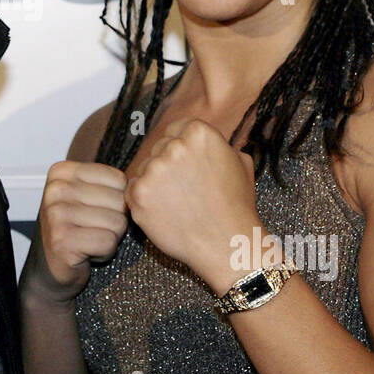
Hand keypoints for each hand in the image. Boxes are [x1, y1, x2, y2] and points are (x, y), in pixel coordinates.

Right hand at [25, 160, 128, 303]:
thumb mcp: (86, 196)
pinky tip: (88, 253)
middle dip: (114, 221)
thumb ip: (107, 185)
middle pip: (119, 201)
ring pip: (117, 222)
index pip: (118, 179)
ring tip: (90, 240)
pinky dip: (105, 252)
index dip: (116, 201)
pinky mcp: (62, 240)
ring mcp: (57, 214)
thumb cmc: (76, 229)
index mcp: (62, 172)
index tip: (94, 212)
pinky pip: (108, 242)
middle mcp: (56, 189)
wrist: (51, 268)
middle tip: (92, 230)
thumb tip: (142, 183)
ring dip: (110, 238)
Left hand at [124, 118, 261, 293]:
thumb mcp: (241, 164)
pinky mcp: (139, 193)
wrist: (227, 243)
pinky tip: (163, 212)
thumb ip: (220, 145)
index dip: (180, 149)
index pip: (175, 129)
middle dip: (167, 166)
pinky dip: (142, 200)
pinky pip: (132, 189)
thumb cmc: (236, 206)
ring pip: (145, 168)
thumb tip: (211, 142)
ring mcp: (154, 169)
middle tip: (184, 190)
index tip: (187, 167)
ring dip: (155, 183)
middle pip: (158, 148)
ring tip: (177, 204)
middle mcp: (174, 146)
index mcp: (198, 132)